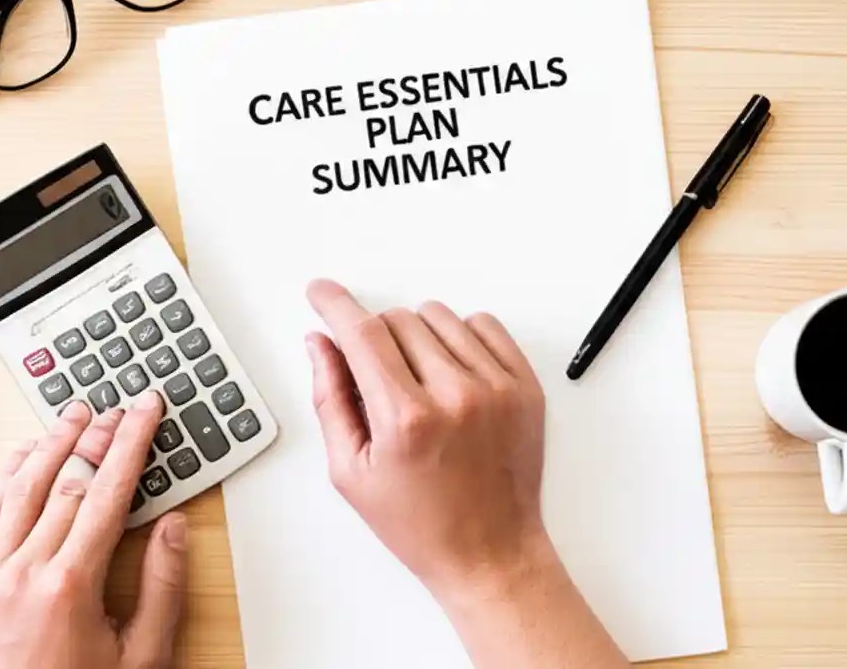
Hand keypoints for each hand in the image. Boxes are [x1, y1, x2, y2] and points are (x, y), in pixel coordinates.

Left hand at [0, 393, 186, 668]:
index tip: (145, 409)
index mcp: (70, 585)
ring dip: (48, 446)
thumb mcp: (143, 657)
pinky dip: (3, 482)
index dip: (131, 442)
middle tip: (117, 404)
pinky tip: (19, 461)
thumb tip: (172, 528)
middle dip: (96, 436)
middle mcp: (22, 573)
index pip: (107, 492)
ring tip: (72, 415)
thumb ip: (162, 588)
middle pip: (64, 481)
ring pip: (18, 490)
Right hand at [304, 279, 549, 598]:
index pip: (361, 333)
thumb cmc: (421, 523)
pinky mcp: (525, 387)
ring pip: (438, 316)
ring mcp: (497, 388)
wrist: (490, 553)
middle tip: (376, 380)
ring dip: (417, 336)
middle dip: (374, 338)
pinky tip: (450, 373)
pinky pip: (484, 325)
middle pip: (397, 319)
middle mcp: (455, 396)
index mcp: (406, 419)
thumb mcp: (351, 471)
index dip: (333, 304)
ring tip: (417, 384)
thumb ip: (330, 398)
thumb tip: (321, 344)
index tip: (321, 293)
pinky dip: (460, 338)